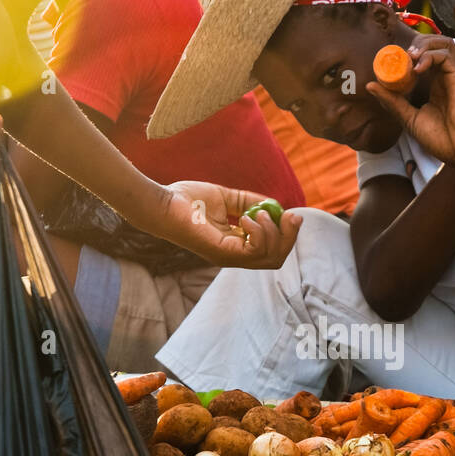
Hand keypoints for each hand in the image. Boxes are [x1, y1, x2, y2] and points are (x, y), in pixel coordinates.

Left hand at [155, 181, 303, 268]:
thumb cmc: (186, 200)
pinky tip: (245, 217)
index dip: (285, 234)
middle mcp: (234, 255)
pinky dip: (258, 232)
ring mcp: (228, 257)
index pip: (271, 249)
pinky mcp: (222, 253)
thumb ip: (249, 201)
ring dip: (272, 232)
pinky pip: (254, 250)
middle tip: (291, 216)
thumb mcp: (226, 197)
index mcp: (235, 244)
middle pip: (275, 258)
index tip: (291, 214)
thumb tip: (273, 204)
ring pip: (270, 257)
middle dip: (289, 237)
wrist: (163, 203)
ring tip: (256, 214)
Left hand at [366, 38, 454, 166]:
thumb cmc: (438, 138)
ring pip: (443, 42)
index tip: (393, 61)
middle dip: (416, 43)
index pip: (424, 55)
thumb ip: (392, 100)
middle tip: (403, 56)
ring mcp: (453, 75)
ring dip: (424, 45)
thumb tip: (370, 85)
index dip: (408, 52)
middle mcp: (445, 75)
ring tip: (411, 58)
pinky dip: (430, 55)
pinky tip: (418, 69)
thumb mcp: (408, 117)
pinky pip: (447, 54)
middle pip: (434, 43)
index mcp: (435, 83)